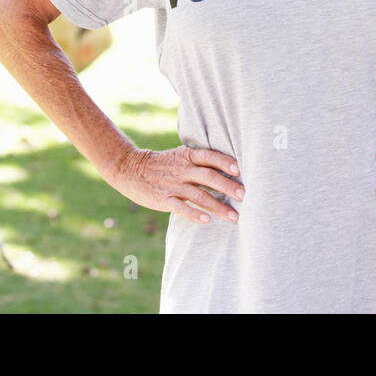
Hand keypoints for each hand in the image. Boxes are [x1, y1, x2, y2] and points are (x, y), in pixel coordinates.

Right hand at [108, 145, 242, 223]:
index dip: (224, 162)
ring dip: (218, 207)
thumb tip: (228, 168)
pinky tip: (206, 219)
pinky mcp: (164, 199)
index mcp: (187, 156)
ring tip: (234, 217)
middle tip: (244, 196)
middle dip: (228, 186)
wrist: (131, 169)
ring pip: (199, 196)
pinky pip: (181, 207)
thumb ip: (200, 161)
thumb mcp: (181, 155)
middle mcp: (182, 169)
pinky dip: (194, 213)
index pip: (209, 156)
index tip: (239, 170)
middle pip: (209, 177)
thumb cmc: (164, 163)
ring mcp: (173, 185)